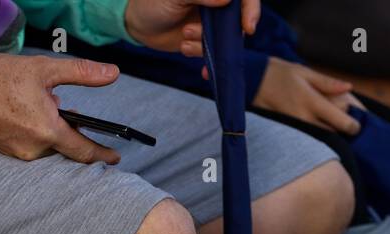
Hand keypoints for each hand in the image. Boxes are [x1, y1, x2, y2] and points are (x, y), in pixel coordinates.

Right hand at [0, 53, 122, 163]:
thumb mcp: (44, 69)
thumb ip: (81, 73)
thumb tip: (113, 73)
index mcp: (47, 131)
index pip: (83, 151)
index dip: (102, 154)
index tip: (115, 157)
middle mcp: (32, 149)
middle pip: (62, 146)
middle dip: (67, 129)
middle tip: (60, 106)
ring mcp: (15, 153)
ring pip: (44, 145)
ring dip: (47, 129)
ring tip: (34, 103)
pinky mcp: (1, 152)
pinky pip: (26, 145)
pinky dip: (32, 132)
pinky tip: (21, 112)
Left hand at [126, 0, 260, 53]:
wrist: (139, 26)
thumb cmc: (154, 4)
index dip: (251, 9)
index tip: (248, 27)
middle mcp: (217, 6)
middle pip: (237, 21)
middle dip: (222, 35)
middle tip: (191, 32)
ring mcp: (212, 25)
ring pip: (224, 41)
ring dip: (205, 46)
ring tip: (184, 39)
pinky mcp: (205, 43)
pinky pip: (216, 56)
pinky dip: (210, 64)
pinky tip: (203, 71)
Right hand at [252, 58, 361, 134]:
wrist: (252, 83)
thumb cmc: (280, 74)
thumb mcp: (304, 72)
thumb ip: (327, 83)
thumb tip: (348, 88)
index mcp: (312, 101)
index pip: (340, 121)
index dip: (353, 126)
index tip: (356, 125)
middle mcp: (305, 118)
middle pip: (333, 133)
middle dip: (341, 129)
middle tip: (343, 120)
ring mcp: (296, 128)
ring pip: (321, 138)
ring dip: (330, 133)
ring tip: (329, 122)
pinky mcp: (289, 132)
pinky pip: (309, 137)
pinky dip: (317, 134)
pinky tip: (317, 125)